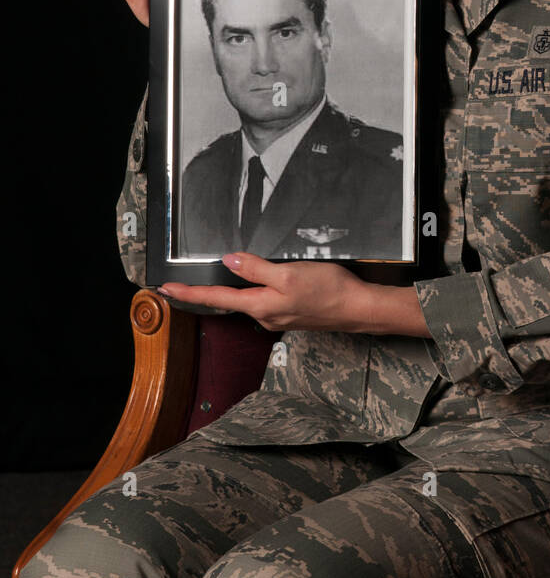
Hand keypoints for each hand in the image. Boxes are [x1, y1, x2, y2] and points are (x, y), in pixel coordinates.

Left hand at [157, 252, 430, 336]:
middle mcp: (265, 314)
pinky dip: (253, 290)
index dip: (188, 294)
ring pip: (247, 300)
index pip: (216, 299)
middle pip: (228, 302)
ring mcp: (279, 315)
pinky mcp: (292, 311)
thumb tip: (228, 262)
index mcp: (260, 306)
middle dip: (204, 294)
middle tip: (178, 286)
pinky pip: (264, 299)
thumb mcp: (288, 274)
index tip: (163, 290)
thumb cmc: (327, 290)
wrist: (358, 309)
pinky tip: (255, 282)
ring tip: (211, 281)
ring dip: (229, 291)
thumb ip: (257, 269)